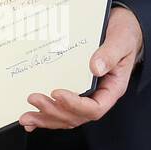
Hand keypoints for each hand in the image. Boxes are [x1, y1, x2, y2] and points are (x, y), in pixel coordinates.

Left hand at [20, 6, 143, 130]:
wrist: (121, 28)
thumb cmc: (124, 34)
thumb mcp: (121, 40)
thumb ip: (110, 54)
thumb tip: (95, 68)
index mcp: (112, 88)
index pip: (95, 107)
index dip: (75, 105)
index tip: (57, 93)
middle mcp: (98, 95)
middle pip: (76, 115)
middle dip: (54, 111)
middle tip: (34, 99)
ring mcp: (85, 95)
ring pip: (66, 116)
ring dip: (45, 118)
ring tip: (26, 117)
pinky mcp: (74, 89)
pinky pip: (60, 108)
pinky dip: (44, 116)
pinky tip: (30, 121)